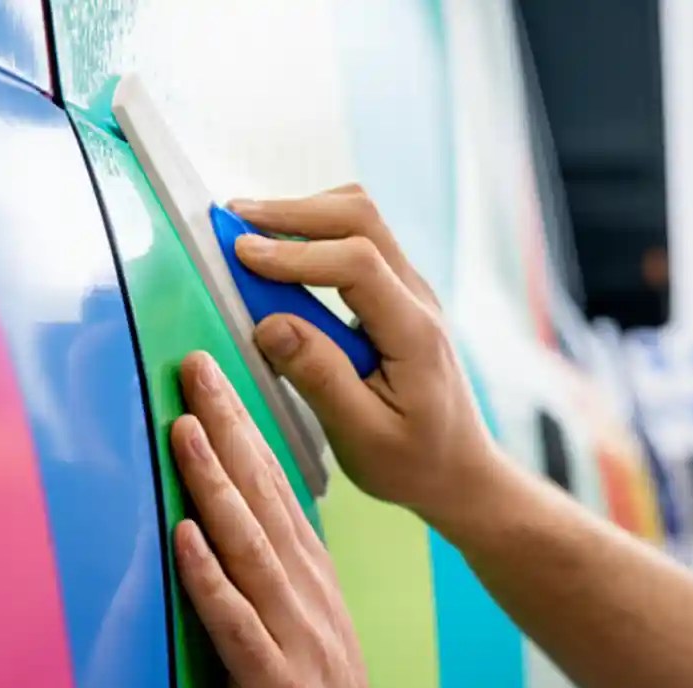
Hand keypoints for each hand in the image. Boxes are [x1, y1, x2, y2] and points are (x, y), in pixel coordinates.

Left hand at [172, 351, 374, 687]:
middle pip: (263, 496)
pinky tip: (185, 536)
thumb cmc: (317, 687)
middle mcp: (305, 589)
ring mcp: (293, 632)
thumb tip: (228, 510)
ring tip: (185, 430)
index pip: (273, 482)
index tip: (215, 375)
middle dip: (228, 428)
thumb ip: (268, 565)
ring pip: (249, 545)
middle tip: (197, 369)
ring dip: (214, 484)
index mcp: (308, 570)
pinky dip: (210, 577)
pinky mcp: (274, 680)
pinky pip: (235, 622)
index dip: (243, 426)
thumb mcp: (302, 614)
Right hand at [228, 186, 494, 527]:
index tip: (240, 256)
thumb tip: (268, 324)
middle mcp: (418, 297)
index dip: (295, 253)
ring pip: (361, 219)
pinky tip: (277, 254)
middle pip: (361, 216)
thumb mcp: (361, 436)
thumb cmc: (412, 463)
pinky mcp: (396, 295)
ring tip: (247, 232)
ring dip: (302, 217)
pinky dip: (312, 236)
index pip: (357, 262)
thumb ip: (318, 377)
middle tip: (232, 221)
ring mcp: (410, 291)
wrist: (460, 471)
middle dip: (293, 212)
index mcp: (415, 332)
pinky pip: (357, 242)